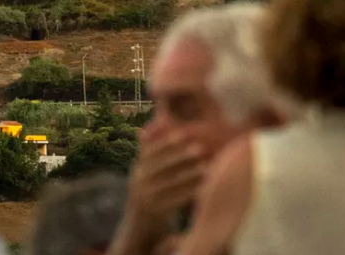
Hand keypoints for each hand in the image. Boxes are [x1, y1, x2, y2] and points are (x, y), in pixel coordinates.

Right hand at [115, 133, 204, 251]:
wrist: (141, 225)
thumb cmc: (153, 192)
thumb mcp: (148, 171)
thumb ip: (154, 149)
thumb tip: (162, 119)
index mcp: (137, 167)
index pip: (149, 150)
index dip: (166, 141)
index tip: (183, 133)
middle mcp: (137, 180)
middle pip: (160, 165)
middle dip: (180, 156)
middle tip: (200, 148)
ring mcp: (144, 196)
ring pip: (168, 183)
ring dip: (189, 175)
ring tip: (207, 167)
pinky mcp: (153, 211)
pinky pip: (174, 201)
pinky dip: (190, 193)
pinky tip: (204, 188)